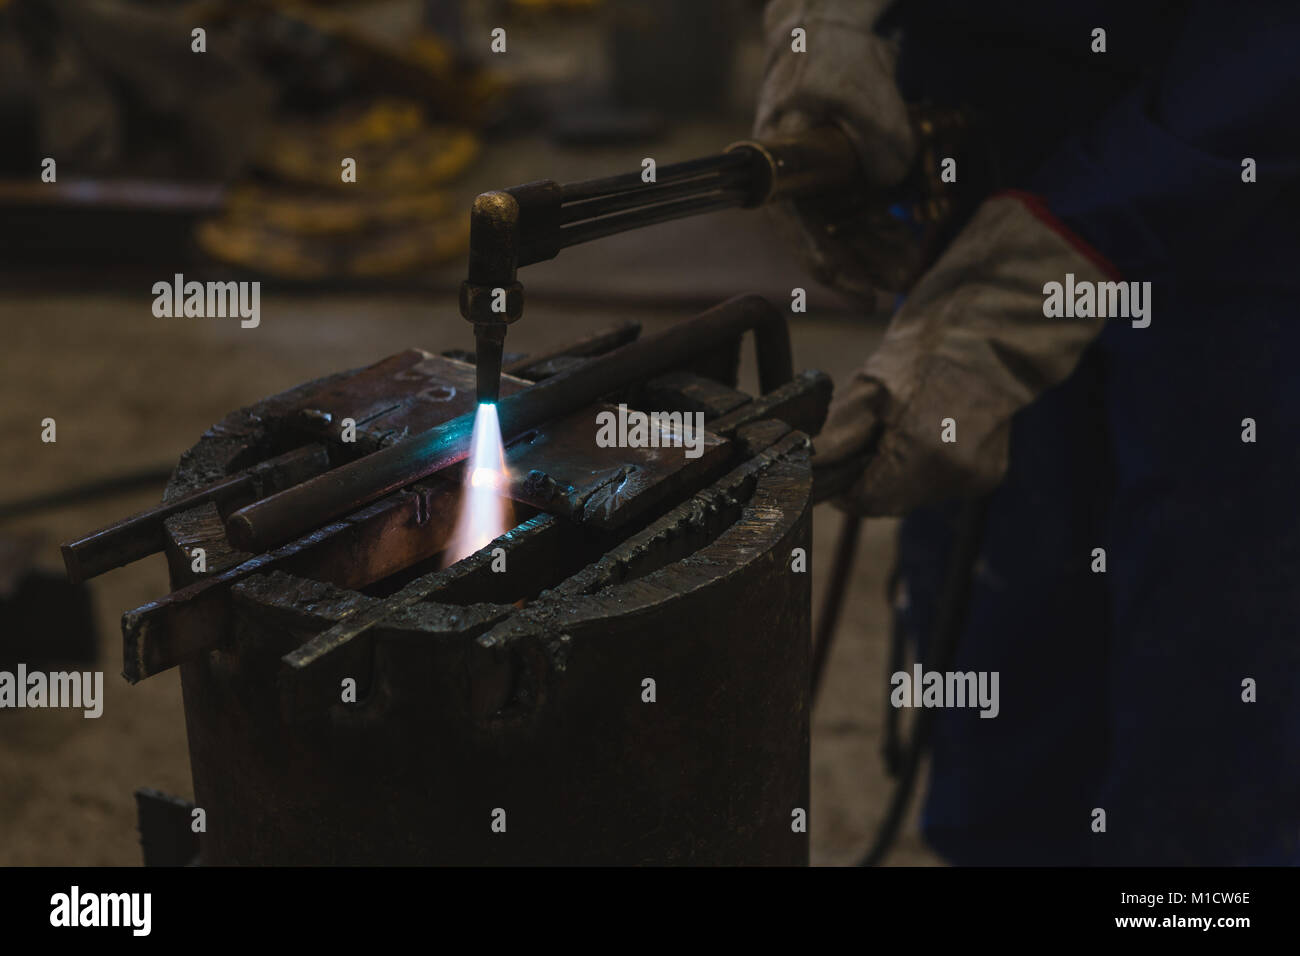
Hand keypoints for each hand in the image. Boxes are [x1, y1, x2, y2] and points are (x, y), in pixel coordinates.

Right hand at [753, 0, 915, 302]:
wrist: (831, 27)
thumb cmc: (827, 54)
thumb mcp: (855, 88)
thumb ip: (878, 135)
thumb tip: (889, 178)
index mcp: (776, 167)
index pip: (798, 230)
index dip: (829, 265)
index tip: (860, 291)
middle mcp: (793, 183)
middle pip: (825, 240)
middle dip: (863, 265)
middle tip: (899, 283)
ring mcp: (819, 181)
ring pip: (849, 231)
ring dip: (879, 252)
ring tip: (912, 268)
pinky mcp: (844, 175)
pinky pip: (865, 212)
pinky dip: (888, 229)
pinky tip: (913, 244)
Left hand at [814, 192, 1119, 514]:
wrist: (989, 330)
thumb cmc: (928, 348)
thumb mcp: (867, 387)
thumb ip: (833, 438)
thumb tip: (801, 467)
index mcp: (925, 452)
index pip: (865, 501)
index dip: (842, 484)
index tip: (834, 462)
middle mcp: (955, 475)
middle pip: (889, 502)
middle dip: (868, 475)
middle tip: (867, 434)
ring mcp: (975, 478)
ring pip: (912, 495)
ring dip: (894, 472)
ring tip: (899, 425)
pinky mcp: (988, 475)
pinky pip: (937, 484)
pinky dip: (922, 466)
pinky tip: (925, 430)